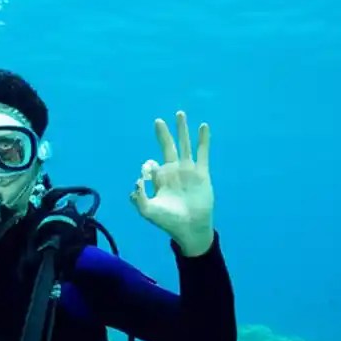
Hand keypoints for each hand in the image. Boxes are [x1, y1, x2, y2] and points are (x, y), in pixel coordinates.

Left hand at [130, 112, 215, 256]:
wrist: (190, 227)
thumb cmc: (168, 221)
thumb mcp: (148, 210)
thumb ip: (139, 197)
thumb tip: (136, 181)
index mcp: (159, 180)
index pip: (150, 165)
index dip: (146, 167)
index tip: (147, 173)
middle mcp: (173, 172)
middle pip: (168, 147)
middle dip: (162, 134)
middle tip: (157, 120)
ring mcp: (188, 171)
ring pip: (185, 145)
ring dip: (182, 130)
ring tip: (179, 113)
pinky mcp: (201, 172)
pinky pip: (202, 152)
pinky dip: (203, 139)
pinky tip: (203, 126)